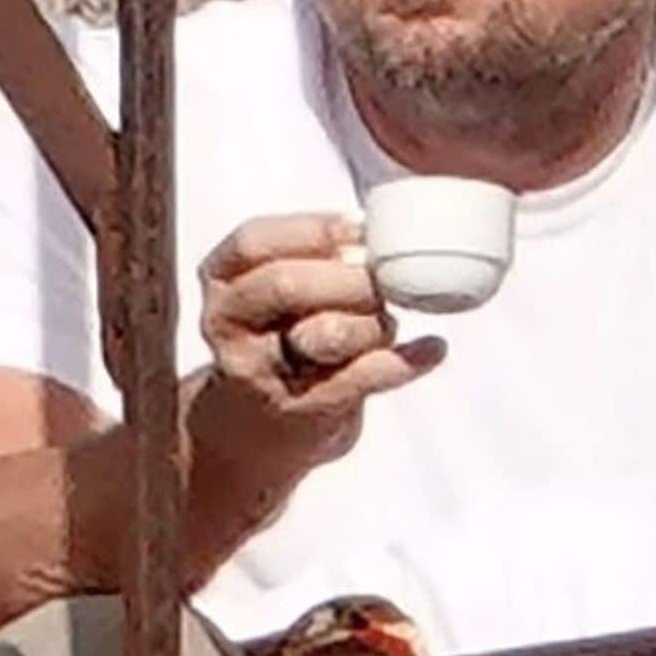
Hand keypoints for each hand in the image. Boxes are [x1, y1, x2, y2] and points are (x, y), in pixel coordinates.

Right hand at [197, 213, 445, 471]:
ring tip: (390, 322)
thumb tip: (380, 232)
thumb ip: (314, 258)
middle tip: (384, 281)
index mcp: (222, 279)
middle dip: (348, 279)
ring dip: (373, 323)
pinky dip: (407, 361)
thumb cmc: (282, 334)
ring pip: (322, 334)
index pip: (253, 241)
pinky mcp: (299, 411)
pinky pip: (362, 378)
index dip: (312, 230)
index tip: (359, 229)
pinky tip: (433, 348)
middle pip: (286, 286)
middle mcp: (227, 323)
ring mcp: (258, 371)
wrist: (257, 425)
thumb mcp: (276, 289)